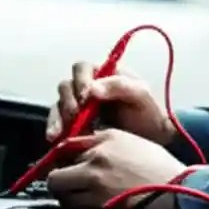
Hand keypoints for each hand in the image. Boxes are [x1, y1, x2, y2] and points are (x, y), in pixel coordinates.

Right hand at [47, 60, 175, 145]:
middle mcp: (88, 87)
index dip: (80, 80)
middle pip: (66, 87)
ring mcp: (80, 107)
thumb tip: (92, 89)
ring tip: (59, 133)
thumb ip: (119, 86)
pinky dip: (55, 130)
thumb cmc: (149, 112)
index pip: (82, 68)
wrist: (153, 139)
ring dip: (57, 117)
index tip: (85, 97)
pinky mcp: (75, 125)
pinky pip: (59, 123)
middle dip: (68, 101)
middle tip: (74, 116)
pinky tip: (55, 139)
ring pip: (59, 105)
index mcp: (103, 74)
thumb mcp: (140, 94)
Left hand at [47, 128, 186, 208]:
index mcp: (107, 138)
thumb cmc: (160, 169)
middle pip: (56, 170)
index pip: (68, 145)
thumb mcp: (133, 142)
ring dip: (65, 195)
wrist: (176, 190)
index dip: (62, 159)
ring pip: (59, 189)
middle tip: (69, 186)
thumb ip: (106, 144)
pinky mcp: (98, 203)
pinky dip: (75, 207)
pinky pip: (72, 206)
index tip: (64, 167)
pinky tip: (88, 207)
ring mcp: (95, 180)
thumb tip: (83, 155)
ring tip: (78, 198)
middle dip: (59, 179)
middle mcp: (97, 156)